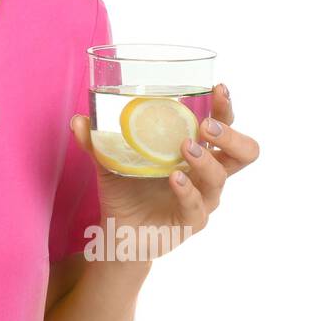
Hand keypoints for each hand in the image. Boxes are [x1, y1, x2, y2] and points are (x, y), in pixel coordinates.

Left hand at [68, 84, 259, 257]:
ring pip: (221, 178)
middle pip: (243, 153)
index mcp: (196, 152)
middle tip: (207, 125)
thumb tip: (78, 119)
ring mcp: (203, 199)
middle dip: (231, 135)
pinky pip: (196, 206)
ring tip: (186, 147)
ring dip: (205, 160)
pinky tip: (173, 178)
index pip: (223, 126)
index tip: (218, 87)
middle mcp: (206, 175)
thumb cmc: (124, 190)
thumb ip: (96, 141)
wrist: (118, 233)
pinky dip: (186, 190)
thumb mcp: (109, 161)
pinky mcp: (191, 222)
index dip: (226, 107)